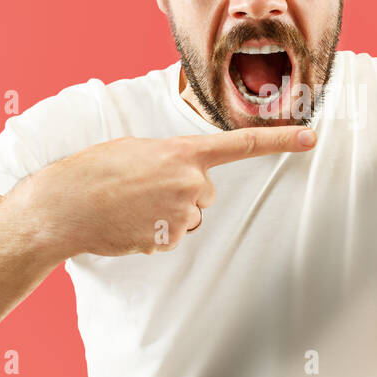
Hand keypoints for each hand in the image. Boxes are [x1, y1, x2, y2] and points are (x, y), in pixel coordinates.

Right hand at [13, 126, 316, 258]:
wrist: (64, 205)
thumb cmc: (94, 170)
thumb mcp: (137, 148)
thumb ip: (171, 159)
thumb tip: (185, 181)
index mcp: (183, 152)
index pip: (241, 145)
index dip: (281, 141)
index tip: (312, 136)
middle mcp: (190, 183)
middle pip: (205, 191)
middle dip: (180, 190)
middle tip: (142, 187)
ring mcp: (181, 214)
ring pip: (189, 215)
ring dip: (165, 212)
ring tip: (130, 205)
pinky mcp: (167, 239)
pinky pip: (171, 235)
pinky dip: (152, 231)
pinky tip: (128, 223)